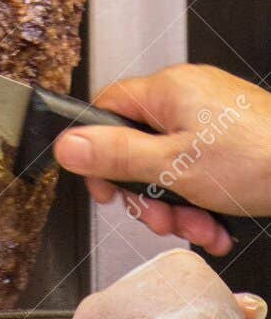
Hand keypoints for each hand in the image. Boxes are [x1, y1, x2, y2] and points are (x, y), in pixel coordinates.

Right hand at [54, 64, 270, 254]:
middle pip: (140, 145)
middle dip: (150, 194)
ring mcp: (214, 118)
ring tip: (202, 228)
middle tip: (162, 219)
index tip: (109, 189)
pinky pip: (202, 169)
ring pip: (173, 165)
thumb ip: (116, 155)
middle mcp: (188, 96)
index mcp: (166, 90)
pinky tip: (220, 224)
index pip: (107, 109)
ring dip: (181, 206)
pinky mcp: (235, 139)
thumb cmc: (260, 159)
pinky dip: (206, 200)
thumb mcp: (174, 165)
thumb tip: (67, 144)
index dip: (99, 151)